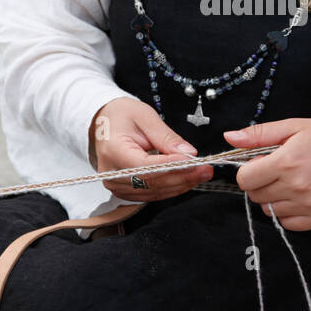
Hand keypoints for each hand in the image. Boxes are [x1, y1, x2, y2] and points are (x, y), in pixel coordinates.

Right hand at [89, 97, 212, 201]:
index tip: (193, 162)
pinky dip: (171, 188)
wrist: (105, 122)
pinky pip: (150, 194)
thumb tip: (189, 154)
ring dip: (180, 185)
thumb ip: (167, 138)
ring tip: (201, 173)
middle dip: (182, 177)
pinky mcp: (124, 190)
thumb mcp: (146, 117)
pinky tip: (186, 179)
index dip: (171, 166)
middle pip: (151, 182)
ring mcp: (116, 184)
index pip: (144, 165)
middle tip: (205, 169)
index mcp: (112, 150)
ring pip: (153, 192)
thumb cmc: (123, 116)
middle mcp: (111, 172)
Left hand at [224, 116, 310, 230]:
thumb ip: (260, 134)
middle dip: (261, 183)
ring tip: (293, 182)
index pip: (245, 180)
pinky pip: (287, 223)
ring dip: (275, 198)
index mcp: (286, 162)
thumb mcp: (296, 126)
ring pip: (270, 211)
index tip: (261, 164)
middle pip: (255, 196)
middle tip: (280, 171)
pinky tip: (301, 196)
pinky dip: (288, 212)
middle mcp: (296, 187)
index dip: (249, 171)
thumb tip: (229, 137)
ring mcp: (308, 206)